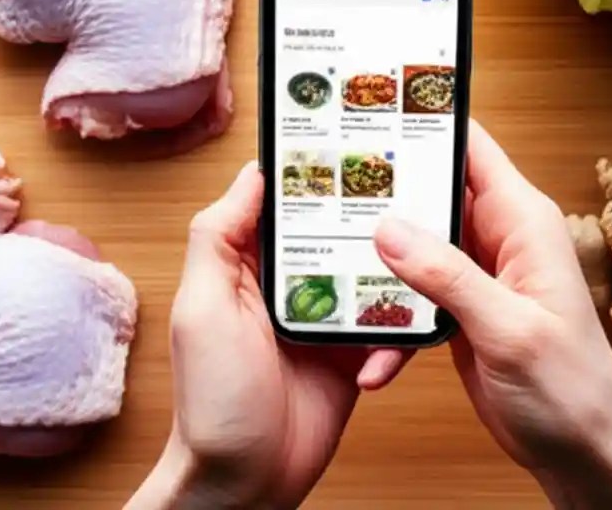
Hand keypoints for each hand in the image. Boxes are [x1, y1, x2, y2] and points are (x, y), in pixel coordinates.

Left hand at [129, 162, 410, 509]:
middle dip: (365, 215)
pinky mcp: (352, 351)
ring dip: (390, 274)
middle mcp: (285, 283)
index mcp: (244, 263)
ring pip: (370, 271)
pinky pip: (387, 324)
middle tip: (404, 193)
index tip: (347, 137)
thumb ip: (218, 237)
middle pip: (334, 229)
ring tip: (409, 269)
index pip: (280, 200)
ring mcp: (322, 317)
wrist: (246, 482)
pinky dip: (395, 334)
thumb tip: (251, 174)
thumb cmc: (212, 402)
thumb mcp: (202, 307)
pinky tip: (382, 352)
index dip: (309, 170)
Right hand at [373, 121, 611, 509]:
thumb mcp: (508, 329)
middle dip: (383, 199)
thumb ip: (448, 276)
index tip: (372, 111)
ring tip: (337, 281)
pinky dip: (391, 325)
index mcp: (524, 223)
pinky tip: (375, 357)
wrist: (583, 454)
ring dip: (378, 269)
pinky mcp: (460, 311)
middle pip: (431, 195)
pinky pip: (412, 297)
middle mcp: (500, 240)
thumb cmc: (573, 391)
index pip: (472, 149)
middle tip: (327, 197)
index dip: (426, 123)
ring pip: (413, 247)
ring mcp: (478, 275)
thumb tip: (389, 228)